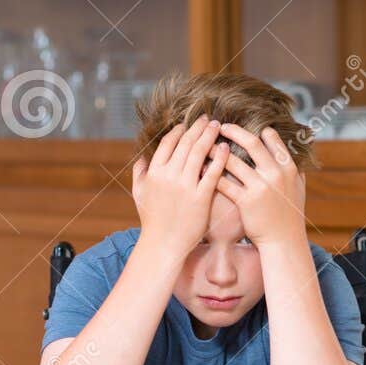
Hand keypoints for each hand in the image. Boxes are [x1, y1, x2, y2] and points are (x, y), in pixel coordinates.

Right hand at [131, 114, 230, 261]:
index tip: (187, 124)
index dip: (179, 130)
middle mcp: (169, 175)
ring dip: (209, 136)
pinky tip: (225, 148)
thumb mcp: (139, 194)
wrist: (163, 244)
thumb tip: (142, 157)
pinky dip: (219, 157)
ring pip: (199, 152)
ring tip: (217, 126)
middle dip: (198, 127)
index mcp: (154, 172)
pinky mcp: (200, 197)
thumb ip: (139, 173)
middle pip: (186, 143)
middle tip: (207, 118)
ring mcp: (185, 186)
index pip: (168, 142)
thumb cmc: (152, 221)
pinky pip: (212, 172)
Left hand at [213, 123, 306, 248]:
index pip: (271, 139)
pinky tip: (203, 169)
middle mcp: (276, 174)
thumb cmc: (289, 216)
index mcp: (288, 167)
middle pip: (252, 143)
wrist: (283, 242)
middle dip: (234, 131)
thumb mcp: (298, 189)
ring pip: (234, 161)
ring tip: (205, 146)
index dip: (255, 130)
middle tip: (220, 127)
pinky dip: (212, 174)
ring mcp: (261, 187)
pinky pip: (225, 183)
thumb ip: (295, 170)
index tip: (243, 127)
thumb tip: (293, 152)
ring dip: (217, 151)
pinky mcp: (246, 201)